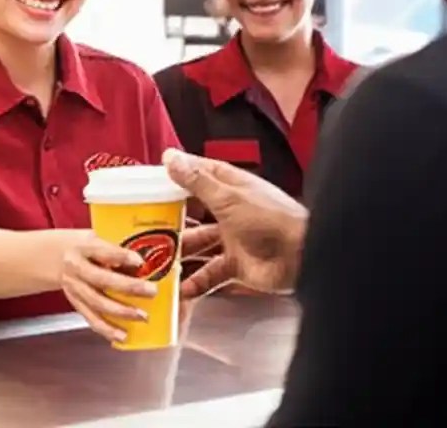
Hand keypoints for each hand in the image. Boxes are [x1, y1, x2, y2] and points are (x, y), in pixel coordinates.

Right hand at [60, 232, 158, 341]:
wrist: (53, 258)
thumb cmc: (83, 247)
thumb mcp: (94, 238)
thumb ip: (115, 248)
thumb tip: (151, 260)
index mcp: (83, 247)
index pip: (102, 251)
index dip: (120, 256)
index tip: (139, 261)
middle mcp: (76, 268)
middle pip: (101, 279)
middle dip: (128, 287)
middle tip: (151, 291)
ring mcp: (74, 288)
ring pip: (97, 302)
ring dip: (121, 311)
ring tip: (143, 316)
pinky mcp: (75, 303)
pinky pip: (91, 319)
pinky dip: (106, 329)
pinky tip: (122, 336)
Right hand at [163, 148, 309, 298]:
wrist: (303, 257)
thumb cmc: (271, 219)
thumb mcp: (228, 197)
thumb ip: (197, 181)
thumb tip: (170, 158)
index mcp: (230, 188)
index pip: (198, 176)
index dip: (176, 177)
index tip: (150, 181)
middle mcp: (229, 212)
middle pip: (193, 214)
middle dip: (170, 221)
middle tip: (143, 226)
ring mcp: (232, 240)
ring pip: (197, 245)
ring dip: (178, 254)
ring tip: (154, 259)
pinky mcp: (236, 266)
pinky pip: (209, 274)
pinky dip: (195, 282)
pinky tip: (179, 288)